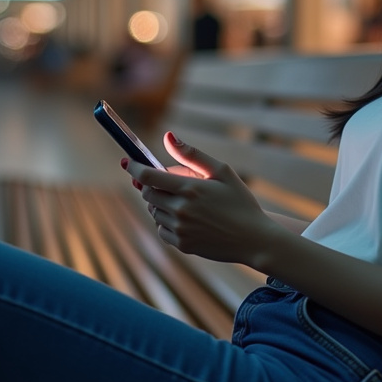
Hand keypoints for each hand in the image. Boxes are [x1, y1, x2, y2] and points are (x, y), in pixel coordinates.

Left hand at [122, 132, 281, 264]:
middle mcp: (181, 210)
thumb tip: (168, 136)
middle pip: (148, 194)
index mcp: (190, 188)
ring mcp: (180, 229)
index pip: (149, 176)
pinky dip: (166, 222)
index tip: (127, 162)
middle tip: (165, 184)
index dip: (135, 167)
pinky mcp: (183, 245)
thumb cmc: (240, 201)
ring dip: (160, 204)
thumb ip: (192, 155)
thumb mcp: (222, 171)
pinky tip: (185, 219)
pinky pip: (161, 230)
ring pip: (154, 212)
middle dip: (151, 186)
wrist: (254, 239)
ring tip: (183, 202)